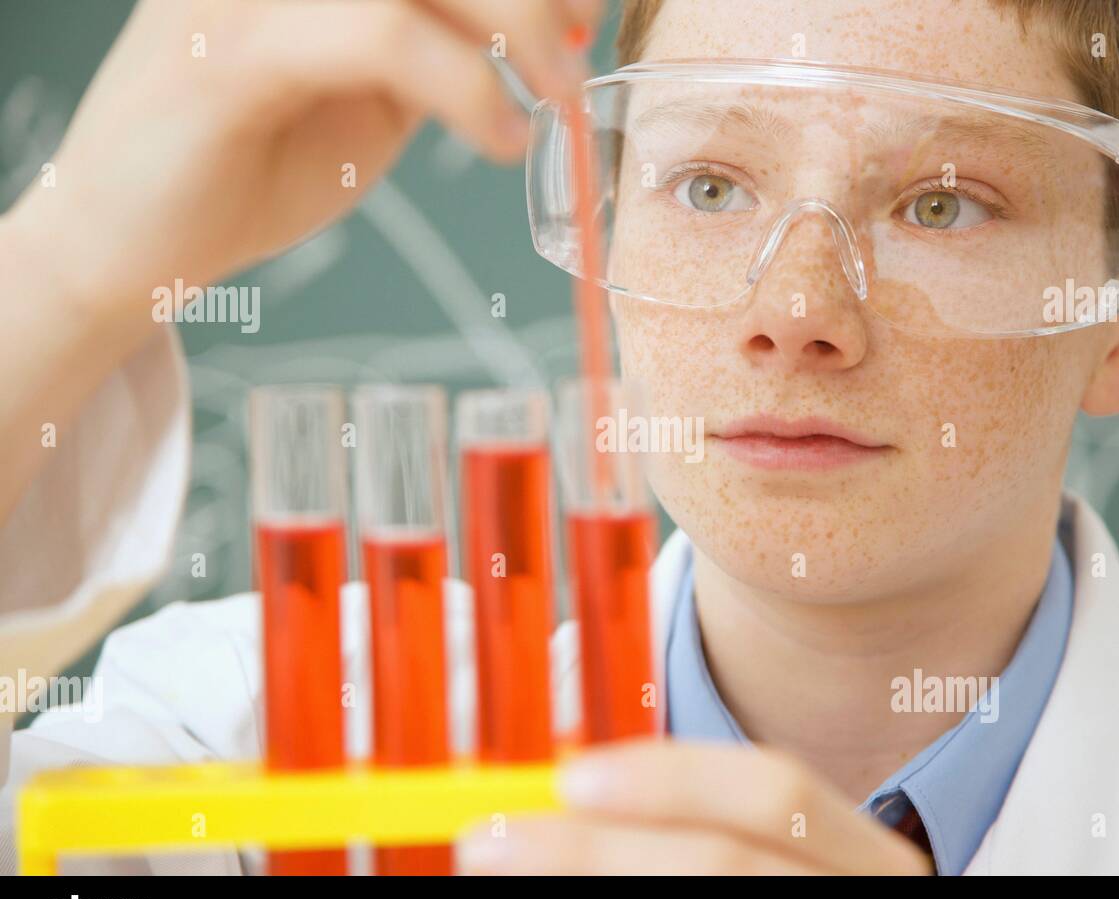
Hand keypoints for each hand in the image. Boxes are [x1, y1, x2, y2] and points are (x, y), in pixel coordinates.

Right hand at [6, 0, 600, 337]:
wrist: (130, 246)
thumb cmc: (243, 169)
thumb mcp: (362, 95)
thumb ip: (426, 48)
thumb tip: (526, 30)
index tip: (579, 11)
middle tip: (576, 56)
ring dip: (514, 25)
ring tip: (551, 99)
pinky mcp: (230, 53)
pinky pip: (378, 34)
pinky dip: (462, 83)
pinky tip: (497, 137)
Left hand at [454, 739, 935, 874]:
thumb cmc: (781, 894)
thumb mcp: (780, 867)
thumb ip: (690, 832)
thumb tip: (564, 795)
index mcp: (869, 859)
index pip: (777, 791)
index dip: (671, 778)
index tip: (570, 779)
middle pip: (725, 864)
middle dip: (593, 851)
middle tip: (487, 841)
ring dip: (581, 894)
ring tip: (500, 872)